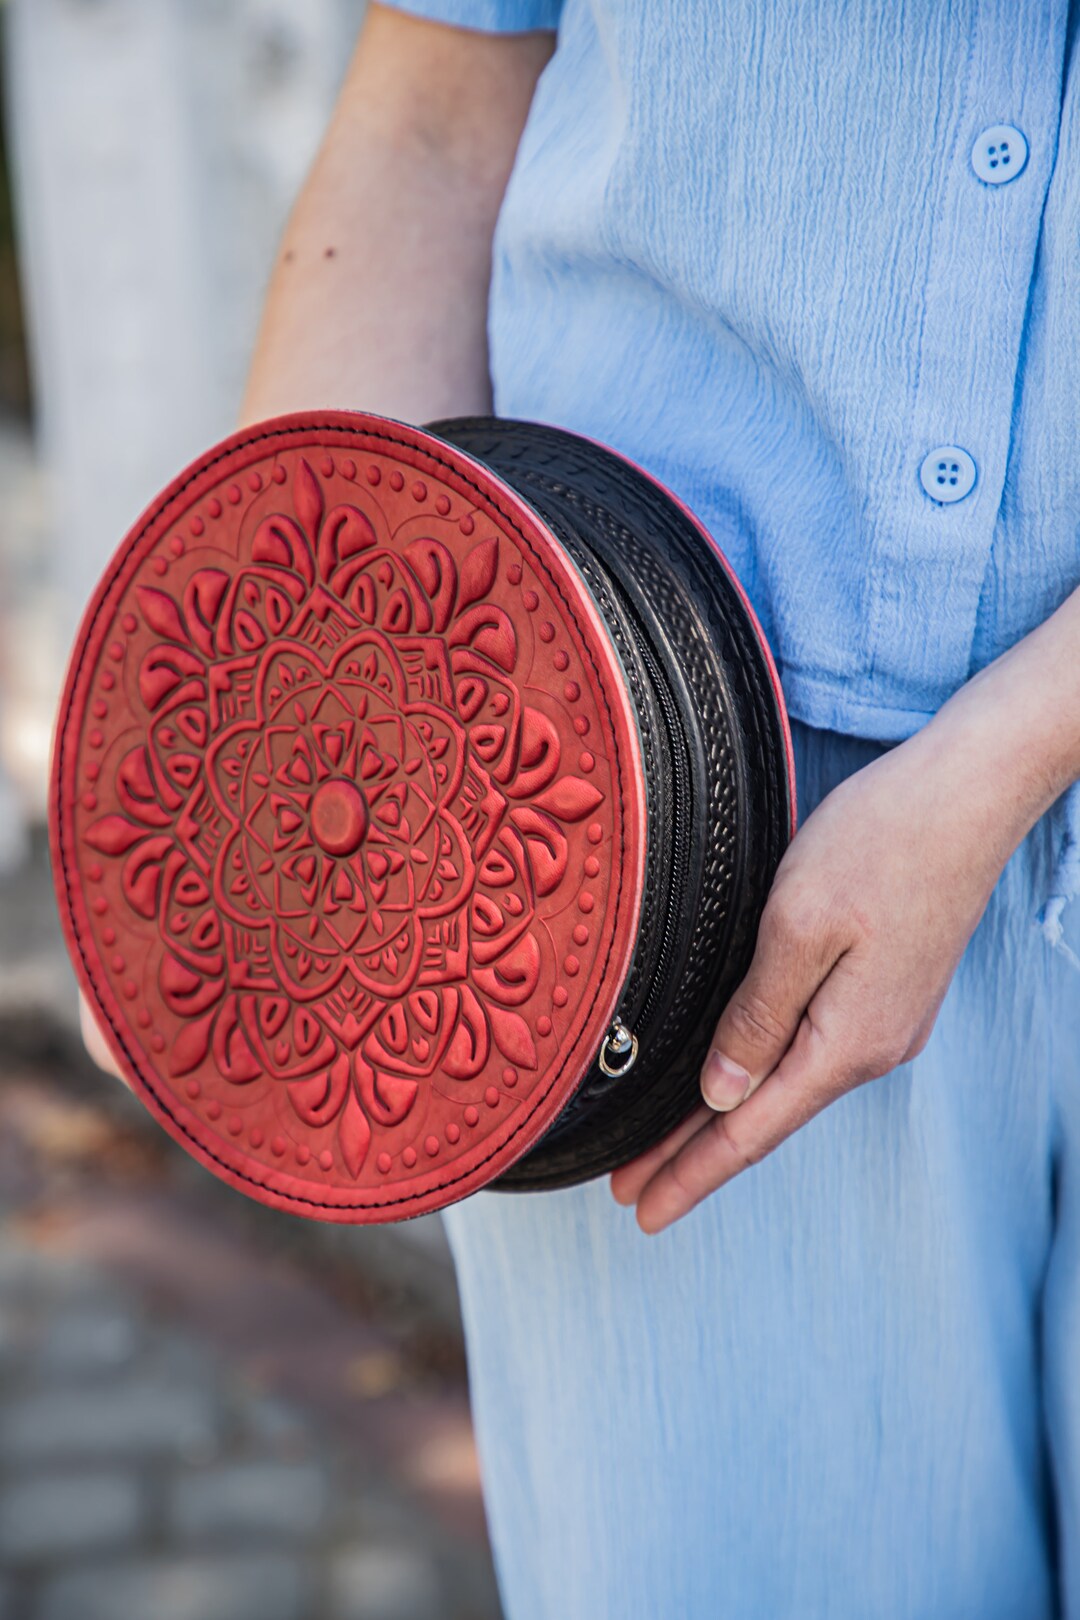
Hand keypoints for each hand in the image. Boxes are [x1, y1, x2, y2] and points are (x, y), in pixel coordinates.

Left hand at [609, 663, 1073, 1233]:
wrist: (969, 794)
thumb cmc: (881, 842)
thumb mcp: (797, 925)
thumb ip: (758, 1016)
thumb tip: (723, 1092)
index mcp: (846, 1041)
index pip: (751, 1131)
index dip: (690, 1172)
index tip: (642, 1212)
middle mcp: (871, 1046)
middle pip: (765, 1117)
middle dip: (693, 1155)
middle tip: (631, 1191)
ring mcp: (885, 1020)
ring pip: (787, 1084)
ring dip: (724, 1115)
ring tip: (665, 1141)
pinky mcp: (886, 990)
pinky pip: (809, 1050)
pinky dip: (759, 1074)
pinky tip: (735, 1076)